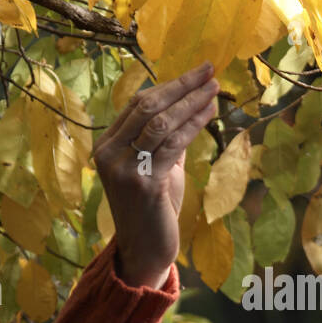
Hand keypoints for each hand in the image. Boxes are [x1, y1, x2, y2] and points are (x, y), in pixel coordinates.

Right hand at [91, 62, 218, 288]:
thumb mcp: (157, 167)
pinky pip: (172, 145)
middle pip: (148, 106)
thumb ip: (166, 138)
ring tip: (215, 88)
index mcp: (106, 146)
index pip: (137, 103)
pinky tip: (210, 113)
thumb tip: (190, 104)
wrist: (145, 251)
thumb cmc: (153, 209)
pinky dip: (194, 125)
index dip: (169, 84)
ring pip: (161, 122)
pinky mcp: (143, 183)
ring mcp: (123, 169)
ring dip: (191, 102)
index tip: (196, 72)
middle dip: (182, 86)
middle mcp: (109, 154)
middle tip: (210, 71)